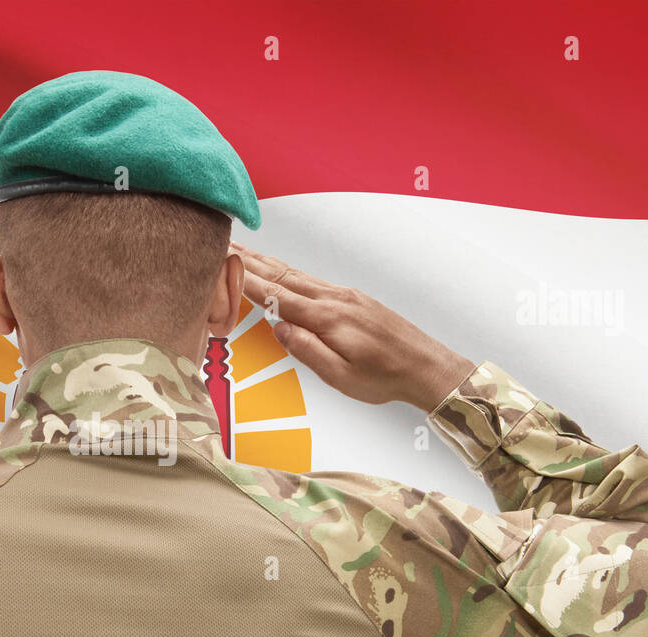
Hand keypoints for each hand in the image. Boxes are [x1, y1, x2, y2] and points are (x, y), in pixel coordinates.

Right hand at [229, 240, 475, 412]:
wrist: (425, 366)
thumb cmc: (384, 378)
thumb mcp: (340, 377)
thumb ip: (307, 350)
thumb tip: (278, 328)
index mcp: (327, 319)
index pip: (276, 297)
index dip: (246, 281)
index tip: (222, 265)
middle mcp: (334, 299)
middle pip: (283, 276)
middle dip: (250, 262)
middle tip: (223, 247)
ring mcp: (344, 296)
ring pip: (297, 275)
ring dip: (267, 263)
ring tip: (243, 253)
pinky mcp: (352, 299)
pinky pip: (312, 280)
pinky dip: (288, 272)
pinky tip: (280, 271)